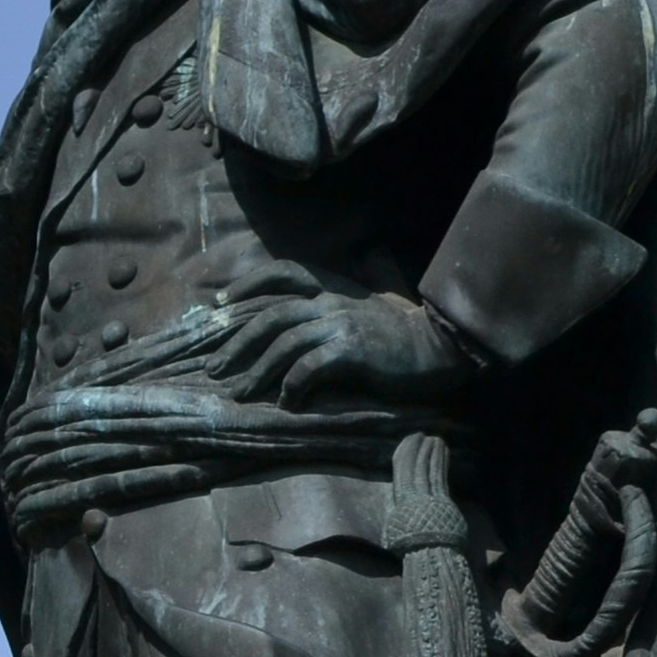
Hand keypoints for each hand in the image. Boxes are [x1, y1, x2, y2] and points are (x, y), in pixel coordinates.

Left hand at [232, 291, 474, 405]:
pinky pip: (308, 368)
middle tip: (216, 368)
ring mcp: (340, 325)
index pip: (283, 272)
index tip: (218, 303)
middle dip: (238, 342)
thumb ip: (374, 272)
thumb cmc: (409, 329)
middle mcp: (332, 302)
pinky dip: (291, 387)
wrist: (441, 348)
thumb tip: (373, 252)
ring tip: (239, 394)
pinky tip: (286, 404)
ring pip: (283, 344)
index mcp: (335, 288)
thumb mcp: (387, 294)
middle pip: (270, 316)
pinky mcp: (351, 351)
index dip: (248, 285)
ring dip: (257, 371)